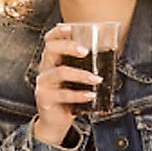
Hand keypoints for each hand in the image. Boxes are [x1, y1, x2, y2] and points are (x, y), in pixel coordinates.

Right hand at [32, 24, 98, 145]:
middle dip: (69, 47)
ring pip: (60, 72)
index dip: (59, 32)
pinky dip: (79, 95)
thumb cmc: (67, 99)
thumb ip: (82, 68)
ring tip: (97, 79)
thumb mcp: (74, 81)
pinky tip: (91, 96)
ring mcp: (43, 84)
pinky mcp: (45, 99)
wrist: (55, 123)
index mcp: (51, 61)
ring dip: (81, 74)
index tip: (72, 27)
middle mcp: (44, 69)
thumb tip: (108, 57)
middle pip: (51, 49)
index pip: (50, 40)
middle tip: (86, 51)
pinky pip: (63, 94)